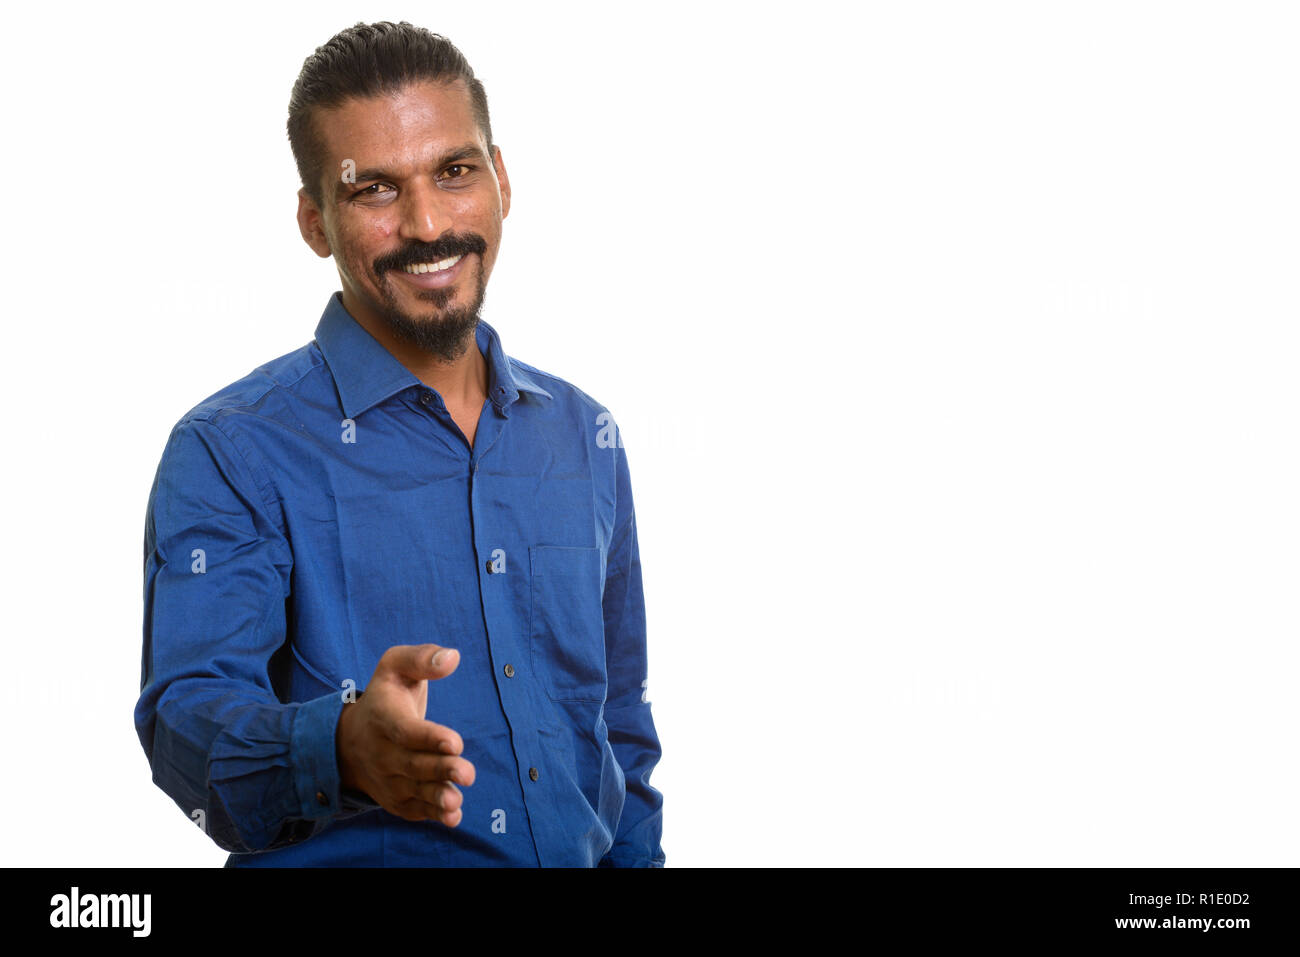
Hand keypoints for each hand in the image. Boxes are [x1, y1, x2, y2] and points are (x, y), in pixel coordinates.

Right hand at [336, 644, 475, 825]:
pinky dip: (432, 815)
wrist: (349, 739)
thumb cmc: (385, 696)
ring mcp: (388, 778)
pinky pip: (414, 809)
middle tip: (468, 773)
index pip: (406, 731)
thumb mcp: (395, 666)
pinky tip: (453, 815)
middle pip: (413, 765)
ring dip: (437, 797)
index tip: (455, 741)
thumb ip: (421, 658)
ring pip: (414, 791)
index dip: (429, 738)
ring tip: (456, 800)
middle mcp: (383, 752)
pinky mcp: (396, 798)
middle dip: (441, 770)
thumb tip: (452, 657)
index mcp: (384, 718)